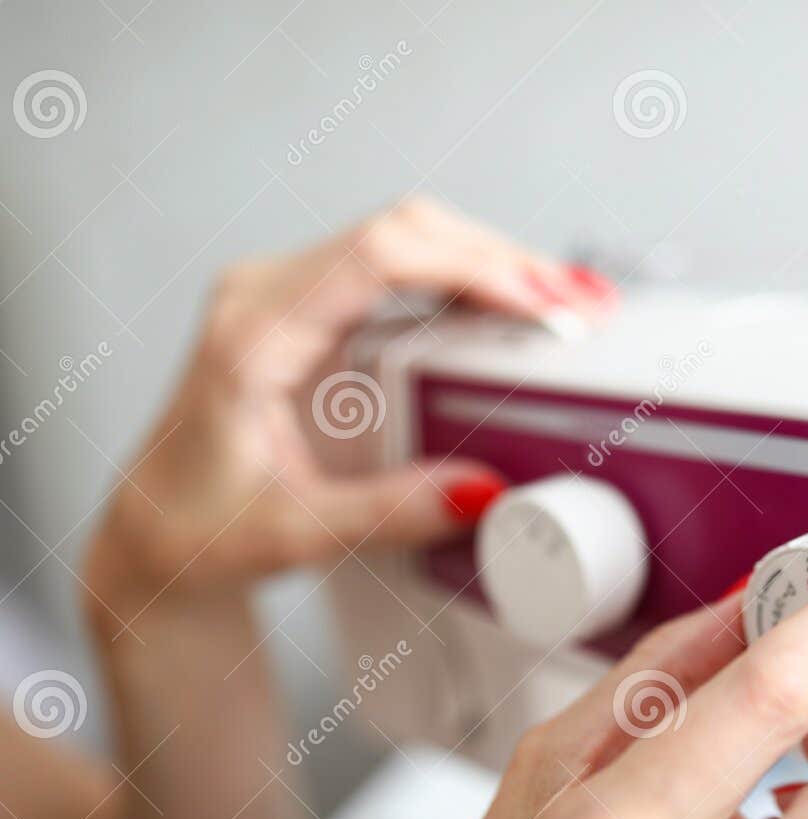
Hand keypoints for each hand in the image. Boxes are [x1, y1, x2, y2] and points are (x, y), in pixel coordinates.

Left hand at [85, 196, 612, 609]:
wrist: (158, 525)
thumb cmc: (203, 527)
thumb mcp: (297, 533)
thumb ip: (389, 514)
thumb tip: (485, 492)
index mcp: (254, 334)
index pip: (379, 258)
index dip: (473, 268)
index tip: (543, 307)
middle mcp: (268, 291)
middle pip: (408, 230)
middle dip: (506, 261)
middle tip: (584, 308)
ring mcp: (290, 290)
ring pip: (411, 236)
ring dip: (495, 263)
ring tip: (569, 305)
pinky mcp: (313, 304)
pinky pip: (402, 265)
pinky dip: (469, 278)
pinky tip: (518, 306)